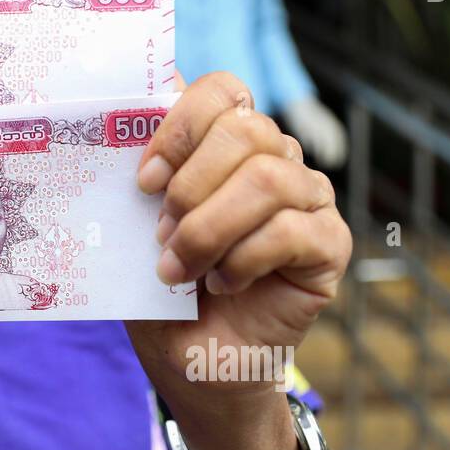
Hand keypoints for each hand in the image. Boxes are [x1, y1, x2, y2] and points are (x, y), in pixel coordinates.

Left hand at [127, 72, 351, 405]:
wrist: (190, 359)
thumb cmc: (162, 286)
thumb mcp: (138, 223)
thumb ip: (142, 169)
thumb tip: (119, 113)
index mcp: (228, 141)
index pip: (223, 90)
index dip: (180, 127)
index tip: (144, 181)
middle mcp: (276, 159)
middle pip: (247, 129)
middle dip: (192, 185)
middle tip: (161, 233)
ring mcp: (308, 199)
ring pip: (267, 179)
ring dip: (209, 229)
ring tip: (181, 269)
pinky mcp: (329, 244)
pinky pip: (289, 231)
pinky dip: (242, 260)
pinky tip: (222, 284)